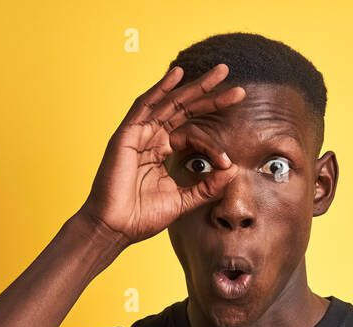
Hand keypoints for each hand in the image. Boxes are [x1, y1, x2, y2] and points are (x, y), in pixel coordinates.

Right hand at [78, 63, 245, 246]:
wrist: (115, 228)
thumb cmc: (141, 217)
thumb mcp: (183, 201)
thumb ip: (207, 187)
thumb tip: (233, 170)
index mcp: (161, 151)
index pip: (192, 133)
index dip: (212, 143)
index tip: (227, 161)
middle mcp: (151, 138)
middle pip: (184, 109)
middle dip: (210, 96)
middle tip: (238, 87)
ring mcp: (138, 134)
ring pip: (170, 102)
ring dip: (195, 86)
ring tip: (221, 73)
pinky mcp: (127, 135)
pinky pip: (145, 106)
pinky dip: (160, 89)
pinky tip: (177, 74)